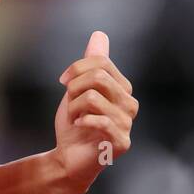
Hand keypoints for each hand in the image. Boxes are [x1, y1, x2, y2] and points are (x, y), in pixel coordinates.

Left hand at [53, 30, 138, 193]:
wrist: (67, 159)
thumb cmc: (75, 124)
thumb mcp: (78, 89)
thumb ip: (90, 64)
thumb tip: (100, 34)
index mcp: (122, 87)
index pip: (101, 62)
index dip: (76, 68)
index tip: (64, 82)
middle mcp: (130, 103)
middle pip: (98, 77)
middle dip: (74, 89)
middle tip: (70, 105)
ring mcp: (128, 123)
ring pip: (93, 97)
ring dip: (74, 108)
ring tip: (75, 119)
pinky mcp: (121, 142)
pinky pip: (100, 119)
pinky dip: (81, 121)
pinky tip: (79, 127)